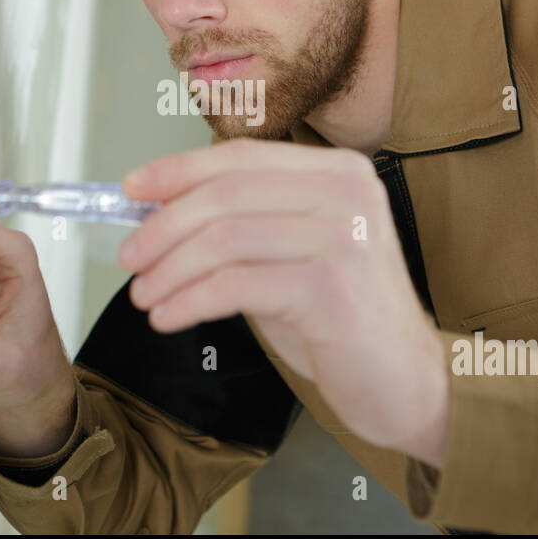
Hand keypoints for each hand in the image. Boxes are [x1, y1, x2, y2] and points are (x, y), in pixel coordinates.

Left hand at [118, 138, 448, 463]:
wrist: (407, 381)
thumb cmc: (341, 318)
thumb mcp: (292, 251)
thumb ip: (242, 221)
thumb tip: (157, 208)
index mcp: (338, 171)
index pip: (240, 157)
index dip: (177, 171)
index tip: (130, 190)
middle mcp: (347, 192)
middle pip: (226, 194)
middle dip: (163, 226)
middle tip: (130, 258)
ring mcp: (344, 236)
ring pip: (224, 239)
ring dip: (170, 269)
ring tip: (146, 296)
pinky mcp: (332, 286)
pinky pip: (235, 285)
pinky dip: (189, 301)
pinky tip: (169, 318)